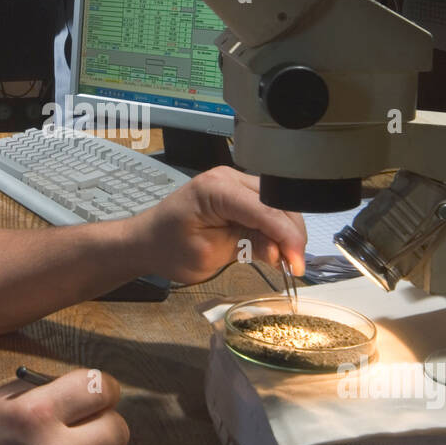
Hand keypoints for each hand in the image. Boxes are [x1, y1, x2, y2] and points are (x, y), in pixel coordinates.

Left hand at [133, 165, 306, 282]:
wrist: (148, 240)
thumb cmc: (169, 247)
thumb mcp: (208, 254)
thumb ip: (246, 247)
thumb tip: (279, 252)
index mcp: (216, 189)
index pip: (264, 210)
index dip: (286, 237)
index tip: (297, 263)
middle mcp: (229, 178)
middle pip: (277, 204)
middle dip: (290, 235)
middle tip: (294, 266)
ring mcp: (234, 182)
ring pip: (277, 206)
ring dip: (286, 233)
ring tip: (287, 261)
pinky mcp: (238, 193)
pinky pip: (266, 209)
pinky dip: (275, 229)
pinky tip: (277, 250)